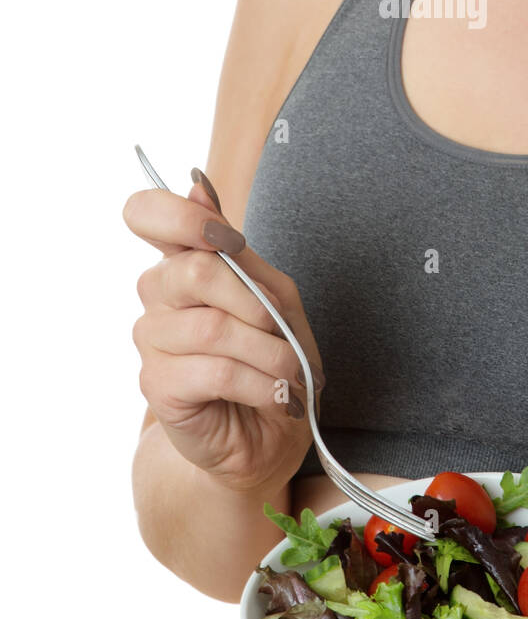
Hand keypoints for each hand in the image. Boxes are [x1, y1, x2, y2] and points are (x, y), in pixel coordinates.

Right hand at [125, 169, 324, 493]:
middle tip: (282, 329)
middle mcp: (156, 294)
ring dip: (271, 352)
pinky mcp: (157, 386)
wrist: (271, 432)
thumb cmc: (273, 356)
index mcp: (182, 260)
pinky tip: (277, 395)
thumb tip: (198, 186)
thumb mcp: (276, 295)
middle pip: (195, 273)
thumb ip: (240, 252)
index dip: (181, 217)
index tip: (226, 240)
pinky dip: (262, 383)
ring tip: (290, 372)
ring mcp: (151, 340)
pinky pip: (216, 371)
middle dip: (256, 303)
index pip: (145, 213)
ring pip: (213, 329)